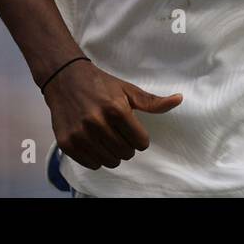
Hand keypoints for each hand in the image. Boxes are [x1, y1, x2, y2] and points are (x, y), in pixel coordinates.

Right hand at [43, 60, 182, 169]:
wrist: (64, 79)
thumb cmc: (100, 84)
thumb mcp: (127, 90)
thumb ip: (152, 101)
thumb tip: (179, 99)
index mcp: (116, 109)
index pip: (141, 142)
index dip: (140, 138)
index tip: (132, 131)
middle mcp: (97, 122)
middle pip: (126, 153)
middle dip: (127, 145)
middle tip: (119, 133)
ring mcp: (80, 134)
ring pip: (110, 161)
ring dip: (112, 153)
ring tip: (107, 137)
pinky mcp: (67, 143)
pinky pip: (92, 164)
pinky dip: (96, 157)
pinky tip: (94, 142)